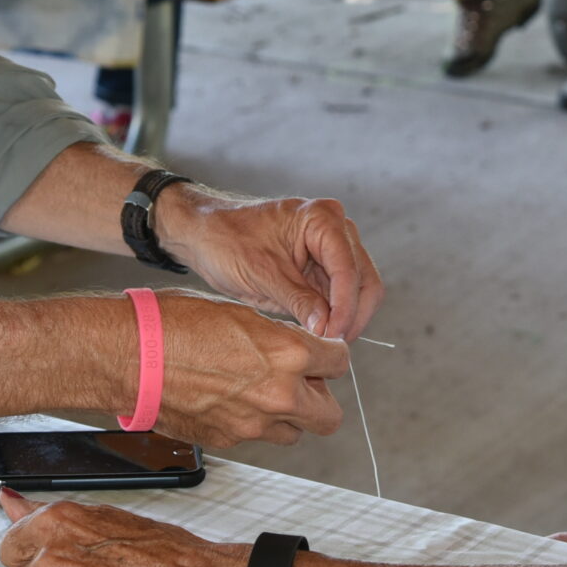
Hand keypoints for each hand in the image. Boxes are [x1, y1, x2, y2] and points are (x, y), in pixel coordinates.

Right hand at [146, 290, 345, 446]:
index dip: (331, 356)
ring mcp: (253, 424)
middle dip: (320, 398)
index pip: (341, 363)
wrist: (130, 356)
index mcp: (289, 354)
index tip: (323, 354)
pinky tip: (229, 398)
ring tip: (262, 391)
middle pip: (330, 416)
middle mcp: (279, 394)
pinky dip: (252, 423)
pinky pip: (256, 438)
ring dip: (288, 416)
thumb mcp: (240, 314)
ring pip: (295, 433)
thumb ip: (277, 337)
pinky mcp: (228, 441)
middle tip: (303, 381)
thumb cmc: (175, 324)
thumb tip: (293, 349)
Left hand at [159, 190, 382, 340]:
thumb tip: (327, 330)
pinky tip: (317, 335)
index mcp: (322, 219)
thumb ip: (299, 301)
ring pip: (356, 291)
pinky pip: (337, 296)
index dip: (345, 308)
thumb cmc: (225, 239)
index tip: (333, 338)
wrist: (202, 234)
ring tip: (323, 345)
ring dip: (343, 318)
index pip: (349, 270)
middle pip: (363, 280)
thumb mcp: (261, 273)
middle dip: (351, 315)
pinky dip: (331, 316)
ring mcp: (331, 248)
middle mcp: (335, 229)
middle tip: (332, 347)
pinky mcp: (321, 267)